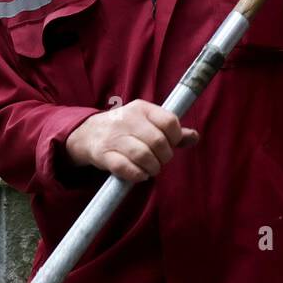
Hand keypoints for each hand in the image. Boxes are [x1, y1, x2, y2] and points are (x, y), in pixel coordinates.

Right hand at [65, 100, 198, 182]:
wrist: (88, 134)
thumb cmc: (125, 129)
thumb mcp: (147, 122)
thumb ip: (170, 130)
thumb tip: (194, 137)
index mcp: (141, 108)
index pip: (169, 122)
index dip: (175, 137)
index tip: (170, 144)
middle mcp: (127, 119)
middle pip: (157, 142)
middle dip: (164, 156)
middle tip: (160, 160)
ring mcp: (113, 137)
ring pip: (143, 155)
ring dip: (152, 167)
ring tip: (151, 169)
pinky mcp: (103, 154)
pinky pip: (125, 168)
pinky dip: (137, 175)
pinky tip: (140, 174)